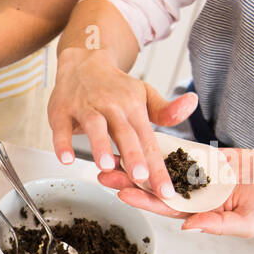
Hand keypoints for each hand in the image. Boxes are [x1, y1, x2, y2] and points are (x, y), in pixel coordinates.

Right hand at [49, 47, 198, 193]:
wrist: (83, 62)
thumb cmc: (114, 87)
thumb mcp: (143, 95)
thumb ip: (165, 110)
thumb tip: (192, 104)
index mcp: (134, 108)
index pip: (148, 140)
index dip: (158, 166)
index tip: (166, 190)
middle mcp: (112, 106)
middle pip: (125, 133)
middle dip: (133, 156)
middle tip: (141, 178)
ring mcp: (86, 107)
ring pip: (95, 127)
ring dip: (100, 146)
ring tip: (106, 166)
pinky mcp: (62, 110)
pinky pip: (61, 128)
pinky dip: (63, 143)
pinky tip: (66, 159)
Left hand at [99, 148, 253, 236]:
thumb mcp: (245, 223)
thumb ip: (216, 225)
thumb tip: (187, 228)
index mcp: (195, 212)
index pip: (163, 207)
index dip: (143, 200)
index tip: (122, 193)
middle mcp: (189, 194)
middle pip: (153, 187)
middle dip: (128, 180)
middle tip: (102, 173)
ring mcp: (194, 174)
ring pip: (160, 167)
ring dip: (137, 161)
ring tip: (112, 153)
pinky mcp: (203, 156)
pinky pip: (179, 149)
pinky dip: (159, 144)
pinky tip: (138, 137)